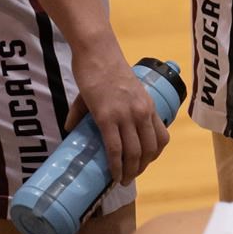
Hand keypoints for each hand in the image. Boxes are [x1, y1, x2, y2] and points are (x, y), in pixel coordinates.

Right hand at [68, 44, 167, 184]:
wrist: (98, 53)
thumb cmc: (104, 70)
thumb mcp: (113, 93)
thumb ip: (98, 111)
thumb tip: (70, 129)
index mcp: (148, 106)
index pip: (161, 137)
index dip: (154, 155)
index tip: (144, 164)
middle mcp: (141, 112)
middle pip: (149, 149)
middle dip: (141, 167)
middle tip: (130, 177)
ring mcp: (125, 115)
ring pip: (134, 152)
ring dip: (130, 171)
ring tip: (122, 180)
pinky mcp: (107, 117)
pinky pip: (115, 148)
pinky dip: (116, 165)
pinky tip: (113, 175)